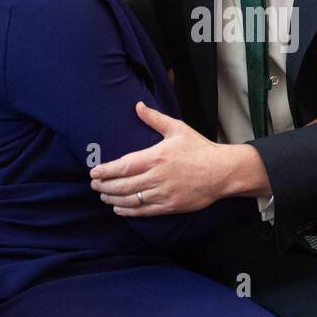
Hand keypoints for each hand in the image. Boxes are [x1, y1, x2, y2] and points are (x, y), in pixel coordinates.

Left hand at [90, 102, 232, 215]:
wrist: (222, 171)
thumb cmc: (200, 149)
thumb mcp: (177, 129)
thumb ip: (155, 119)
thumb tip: (138, 105)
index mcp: (156, 157)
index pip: (123, 166)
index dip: (106, 171)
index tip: (94, 172)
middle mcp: (157, 177)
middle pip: (122, 185)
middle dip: (104, 186)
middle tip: (94, 185)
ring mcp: (163, 193)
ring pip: (130, 199)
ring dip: (113, 199)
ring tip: (103, 196)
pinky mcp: (170, 206)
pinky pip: (143, 211)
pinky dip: (128, 210)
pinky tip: (119, 208)